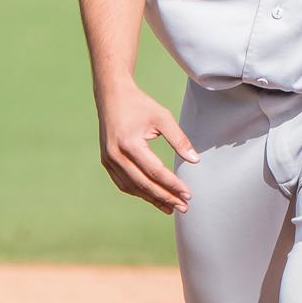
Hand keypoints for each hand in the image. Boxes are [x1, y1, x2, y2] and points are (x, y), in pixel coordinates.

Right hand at [96, 81, 198, 214]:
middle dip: (165, 197)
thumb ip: (179, 139)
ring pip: (132, 187)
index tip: (188, 194)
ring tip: (170, 207)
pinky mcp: (106, 161)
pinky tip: (153, 196)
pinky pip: (123, 183)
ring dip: (152, 199)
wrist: (112, 95)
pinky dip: (138, 192)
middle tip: (183, 207)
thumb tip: (195, 160)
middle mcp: (116, 155)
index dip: (173, 185)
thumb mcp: (163, 117)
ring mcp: (109, 160)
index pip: (155, 172)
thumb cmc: (140, 104)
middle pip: (144, 184)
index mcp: (129, 144)